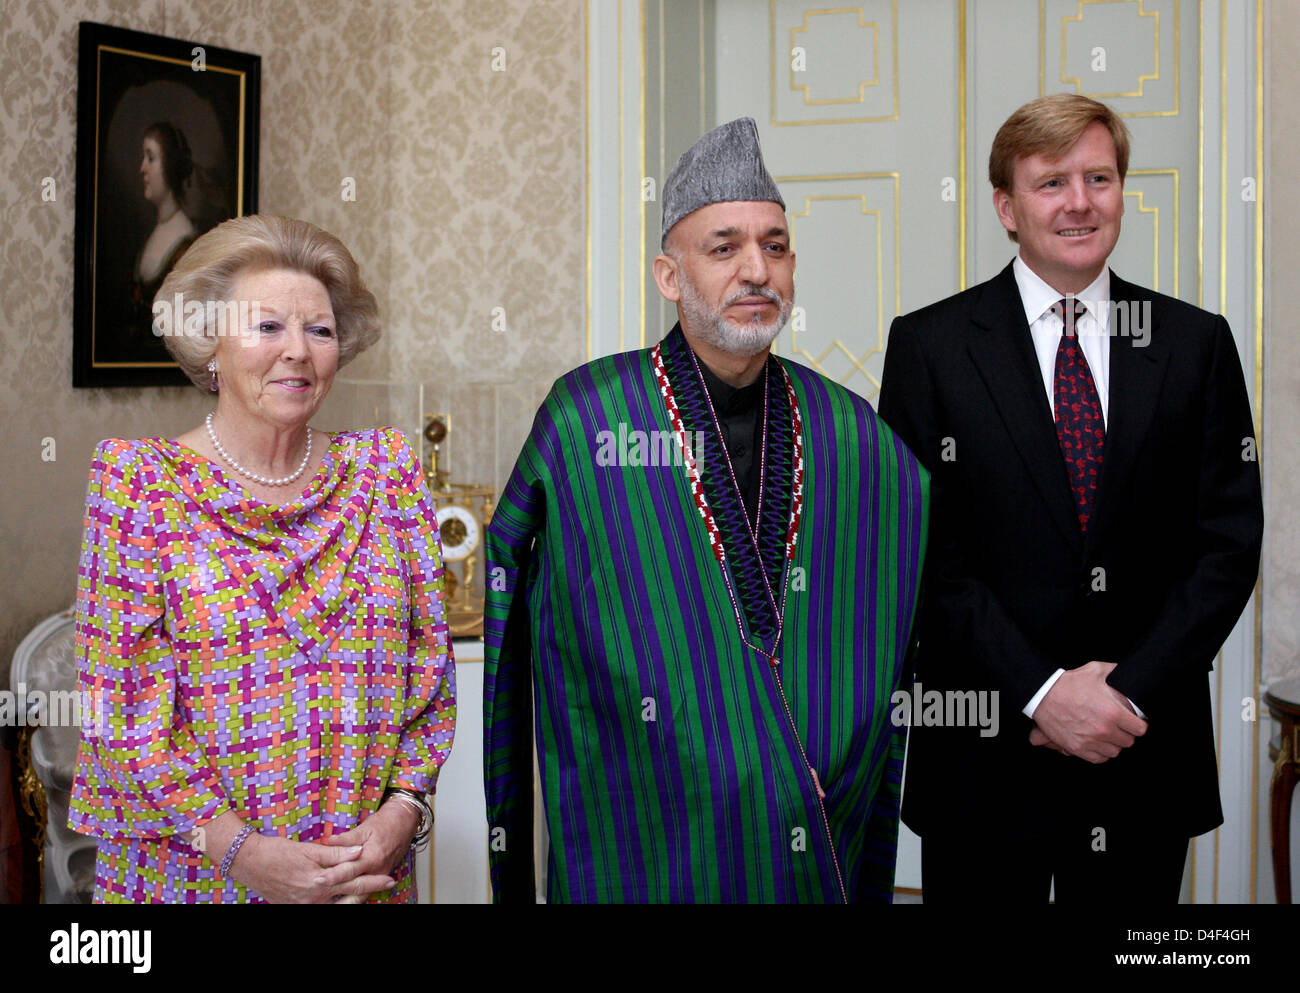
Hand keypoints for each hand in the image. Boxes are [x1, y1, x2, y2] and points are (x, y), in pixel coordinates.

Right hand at [227, 833, 396, 903]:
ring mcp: (304, 905)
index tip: (388, 879)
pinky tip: (342, 897)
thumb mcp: (309, 849)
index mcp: (318, 882)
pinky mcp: (296, 906)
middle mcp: (313, 898)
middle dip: (369, 891)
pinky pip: (322, 907)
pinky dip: (335, 902)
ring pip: (336, 906)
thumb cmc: (277, 852)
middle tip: (386, 884)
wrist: (250, 862)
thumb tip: (359, 852)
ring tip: (368, 892)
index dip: (373, 881)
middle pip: (349, 897)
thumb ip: (336, 853)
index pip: (354, 882)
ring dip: (353, 899)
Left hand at [319, 798, 420, 902]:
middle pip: (353, 887)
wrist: (404, 824)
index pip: (349, 870)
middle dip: (335, 892)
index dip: (332, 875)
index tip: (318, 879)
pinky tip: (341, 899)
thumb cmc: (386, 824)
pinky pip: (365, 892)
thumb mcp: (365, 827)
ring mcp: (379, 876)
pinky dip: (353, 897)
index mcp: (372, 857)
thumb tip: (329, 841)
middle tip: (318, 892)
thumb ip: (347, 838)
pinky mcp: (379, 878)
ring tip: (328, 901)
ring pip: (360, 895)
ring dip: (344, 899)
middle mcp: (376, 870)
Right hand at [1029, 660, 1146, 762]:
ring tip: (1108, 735)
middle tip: (1119, 727)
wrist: (1042, 695)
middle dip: (1125, 734)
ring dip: (1113, 744)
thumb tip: (1124, 670)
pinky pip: (1098, 759)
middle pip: (1128, 742)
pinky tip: (1097, 743)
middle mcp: (1104, 730)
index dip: (1138, 724)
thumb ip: (1114, 670)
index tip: (1134, 722)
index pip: (1139, 729)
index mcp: (1113, 713)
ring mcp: (1090, 741)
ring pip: (1114, 752)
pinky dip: (1100, 753)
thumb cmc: (1068, 684)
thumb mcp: (1094, 670)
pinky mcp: (1077, 748)